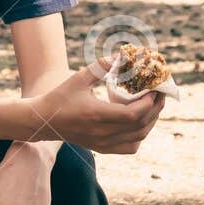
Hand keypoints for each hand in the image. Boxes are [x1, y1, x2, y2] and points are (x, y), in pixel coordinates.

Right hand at [25, 61, 164, 152]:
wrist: (44, 121)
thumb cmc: (60, 97)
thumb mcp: (78, 78)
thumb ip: (101, 67)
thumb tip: (122, 56)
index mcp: (96, 115)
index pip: (133, 114)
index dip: (148, 103)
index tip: (153, 89)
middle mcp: (102, 133)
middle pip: (140, 126)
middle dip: (155, 109)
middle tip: (159, 93)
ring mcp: (103, 144)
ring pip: (139, 138)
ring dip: (150, 121)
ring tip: (153, 105)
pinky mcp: (102, 148)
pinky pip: (130, 147)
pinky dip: (140, 135)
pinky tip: (139, 123)